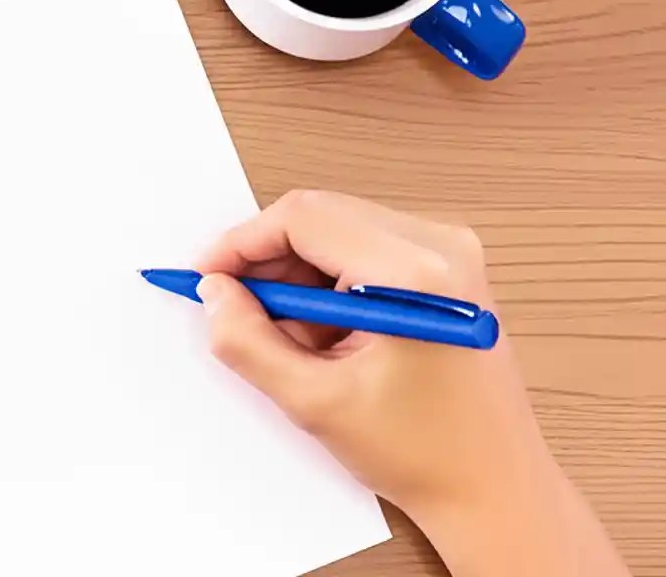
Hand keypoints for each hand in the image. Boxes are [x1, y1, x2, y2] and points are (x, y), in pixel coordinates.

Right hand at [195, 190, 627, 576]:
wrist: (496, 487)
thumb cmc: (427, 453)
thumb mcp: (315, 402)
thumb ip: (249, 342)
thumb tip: (215, 295)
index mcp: (416, 273)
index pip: (304, 218)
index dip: (242, 244)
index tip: (207, 277)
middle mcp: (442, 246)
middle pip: (320, 216)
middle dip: (268, 263)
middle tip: (236, 310)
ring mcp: (451, 253)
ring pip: (337, 231)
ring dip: (298, 278)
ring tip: (295, 343)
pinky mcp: (449, 267)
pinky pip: (364, 250)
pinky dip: (328, 286)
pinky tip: (327, 338)